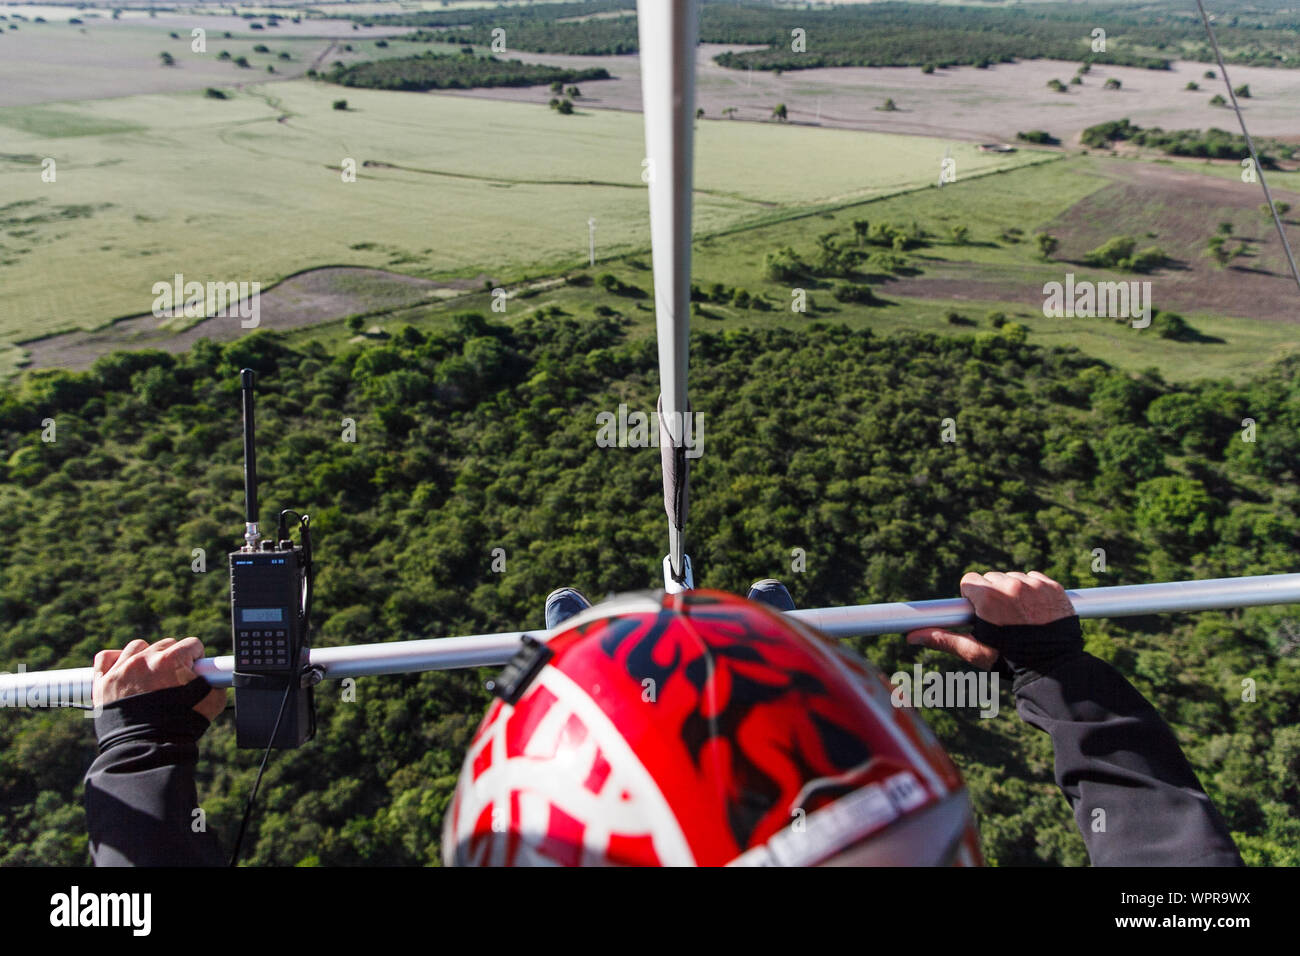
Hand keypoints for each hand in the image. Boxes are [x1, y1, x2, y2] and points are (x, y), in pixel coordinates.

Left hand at [92, 637, 227, 721]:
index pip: (191, 644)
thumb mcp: (212, 703)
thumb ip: (216, 684)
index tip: (195, 670)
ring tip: (150, 674)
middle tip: (174, 678)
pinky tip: (123, 668)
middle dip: (173, 658)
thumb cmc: (181, 728)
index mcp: (171, 661)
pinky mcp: (103, 683)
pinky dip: (115, 660)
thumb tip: (217, 678)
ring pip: (137, 647)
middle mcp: (144, 660)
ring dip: (146, 656)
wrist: (147, 751)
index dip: (197, 658)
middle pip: (165, 645)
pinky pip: (106, 658)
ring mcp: (121, 670)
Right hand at [906, 571, 1074, 669]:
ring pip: (1013, 578)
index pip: (970, 581)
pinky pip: (1034, 579)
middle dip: (991, 594)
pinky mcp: (1053, 587)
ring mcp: (1034, 585)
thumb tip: (912, 636)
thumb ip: (943, 639)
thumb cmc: (1011, 662)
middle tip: (999, 618)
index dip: (972, 597)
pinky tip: (1033, 610)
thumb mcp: (976, 652)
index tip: (978, 611)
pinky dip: (1032, 590)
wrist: (1056, 669)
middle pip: (991, 578)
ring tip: (1018, 616)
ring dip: (1012, 591)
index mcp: (988, 599)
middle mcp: (1010, 586)